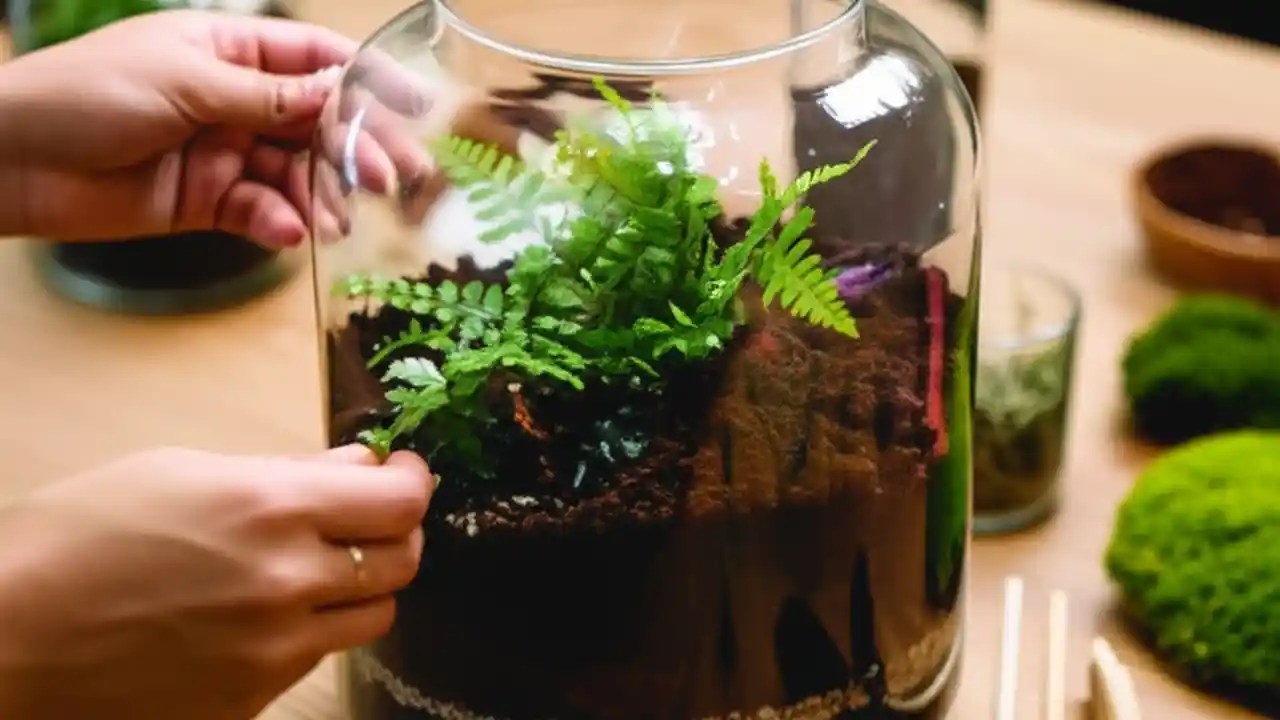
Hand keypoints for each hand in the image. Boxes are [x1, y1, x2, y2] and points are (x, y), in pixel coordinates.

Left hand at [0, 10, 369, 247]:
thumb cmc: (85, 95)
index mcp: (228, 53)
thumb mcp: (187, 83)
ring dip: (321, 196)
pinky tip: (287, 232)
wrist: (12, 161)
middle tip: (394, 181)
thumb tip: (339, 97)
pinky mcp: (206, 202)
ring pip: (295, 175)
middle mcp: (233, 101)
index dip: (365, 82)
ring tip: (338, 219)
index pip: (314, 62)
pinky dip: (278, 224)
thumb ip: (269, 98)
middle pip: (316, 124)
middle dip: (355, 150)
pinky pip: (260, 212)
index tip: (413, 107)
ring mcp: (222, 152)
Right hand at [0, 444, 432, 719]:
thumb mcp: (181, 471)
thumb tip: (357, 463)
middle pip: (403, 559)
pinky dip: (312, 629)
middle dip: (397, 530)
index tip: (402, 471)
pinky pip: (318, 658)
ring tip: (320, 565)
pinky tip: (267, 611)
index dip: (412, 481)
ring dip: (362, 585)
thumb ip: (286, 471)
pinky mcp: (253, 699)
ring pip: (374, 616)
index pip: (399, 500)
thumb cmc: (76, 539)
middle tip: (371, 515)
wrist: (5, 638)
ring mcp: (274, 649)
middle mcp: (287, 581)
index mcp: (271, 508)